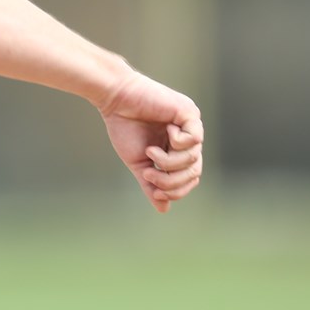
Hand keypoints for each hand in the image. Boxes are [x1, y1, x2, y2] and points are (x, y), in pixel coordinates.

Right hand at [97, 70, 204, 213]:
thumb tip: (163, 209)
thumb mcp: (139, 162)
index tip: (152, 186)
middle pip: (194, 172)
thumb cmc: (124, 127)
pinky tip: (165, 132)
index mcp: (177, 150)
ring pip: (194, 158)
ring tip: (151, 152)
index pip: (189, 178)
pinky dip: (178, 142)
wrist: (115, 100)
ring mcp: (190, 125)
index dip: (175, 189)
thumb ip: (152, 183)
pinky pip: (194, 139)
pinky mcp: (189, 113)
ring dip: (170, 162)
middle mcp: (188, 138)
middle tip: (149, 173)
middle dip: (171, 179)